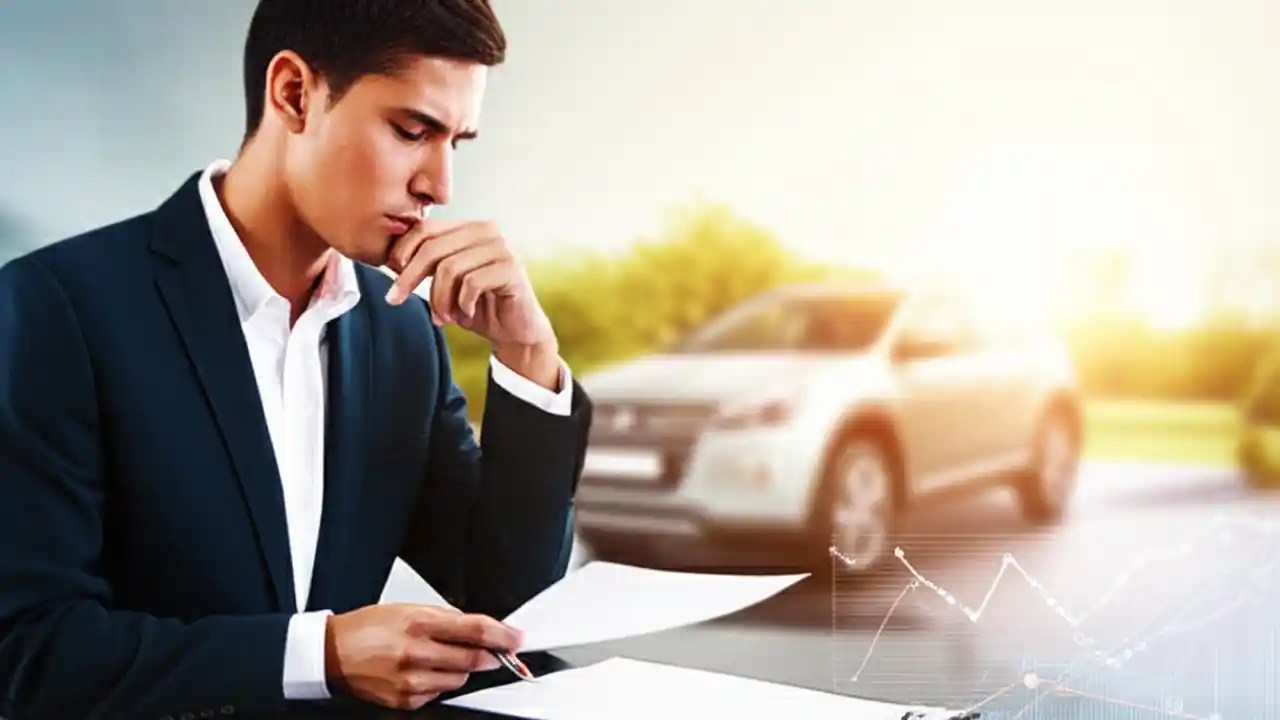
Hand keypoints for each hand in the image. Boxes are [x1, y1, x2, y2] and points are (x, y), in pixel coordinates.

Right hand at [324, 603, 521, 710]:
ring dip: (463, 670)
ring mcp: (411, 681)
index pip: (475, 629)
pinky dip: (440, 683)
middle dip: (491, 655)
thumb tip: (478, 628)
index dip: (502, 635)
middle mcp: (416, 654)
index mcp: (418, 624)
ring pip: (460, 680)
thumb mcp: (407, 609)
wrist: (333, 654)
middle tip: (497, 651)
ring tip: (443, 657)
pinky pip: (439, 694)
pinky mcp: (405, 701)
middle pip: (473, 659)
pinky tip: (424, 671)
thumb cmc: (368, 628)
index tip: (516, 638)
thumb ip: (445, 617)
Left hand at [383, 219, 555, 349]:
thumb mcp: (446, 283)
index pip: (425, 228)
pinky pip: (472, 283)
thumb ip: (426, 265)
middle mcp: (487, 230)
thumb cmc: (478, 306)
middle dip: (409, 277)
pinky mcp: (512, 269)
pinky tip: (468, 313)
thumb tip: (391, 260)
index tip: (393, 279)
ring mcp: (502, 248)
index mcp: (469, 228)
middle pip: (433, 247)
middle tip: (396, 300)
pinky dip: (462, 303)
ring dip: (439, 299)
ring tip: (442, 318)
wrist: (515, 332)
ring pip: (450, 268)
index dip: (402, 252)